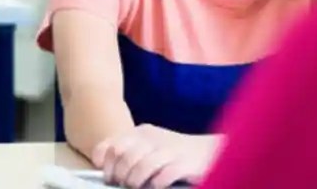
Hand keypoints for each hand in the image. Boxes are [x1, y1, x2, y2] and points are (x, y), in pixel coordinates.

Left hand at [92, 125, 214, 188]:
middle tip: (121, 184)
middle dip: (119, 174)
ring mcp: (169, 150)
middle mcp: (152, 138)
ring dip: (134, 181)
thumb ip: (128, 152)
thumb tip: (105, 169)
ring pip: (141, 166)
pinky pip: (162, 176)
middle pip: (123, 156)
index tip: (106, 175)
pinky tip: (155, 187)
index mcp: (140, 132)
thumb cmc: (173, 153)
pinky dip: (155, 185)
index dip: (105, 162)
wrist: (210, 151)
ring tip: (135, 187)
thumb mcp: (148, 146)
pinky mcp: (184, 164)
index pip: (112, 145)